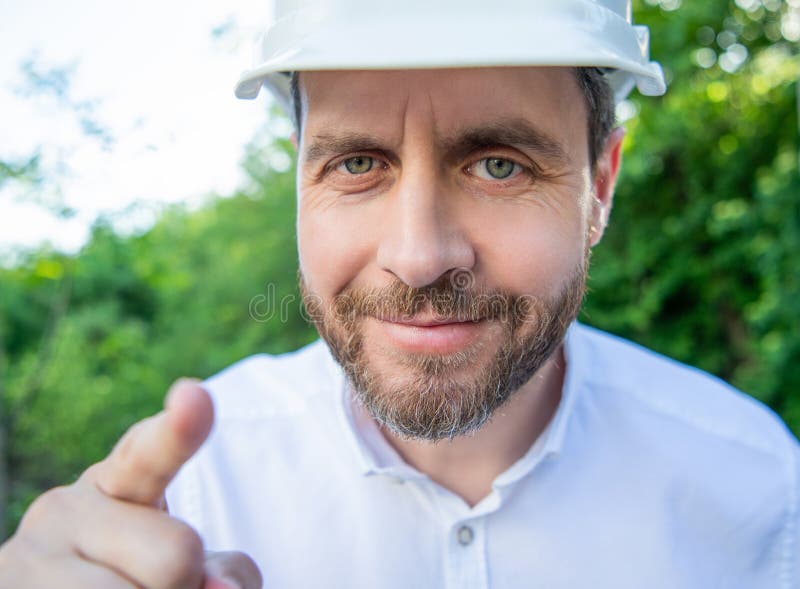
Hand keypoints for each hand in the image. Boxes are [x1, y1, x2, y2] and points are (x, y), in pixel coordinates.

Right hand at [0, 379, 261, 588]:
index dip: (179, 429)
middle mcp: (62, 508)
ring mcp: (28, 558)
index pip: (151, 453)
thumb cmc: (143, 579)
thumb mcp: (192, 567)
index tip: (196, 395)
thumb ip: (224, 568)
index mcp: (117, 480)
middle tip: (149, 583)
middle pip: (177, 556)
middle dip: (184, 582)